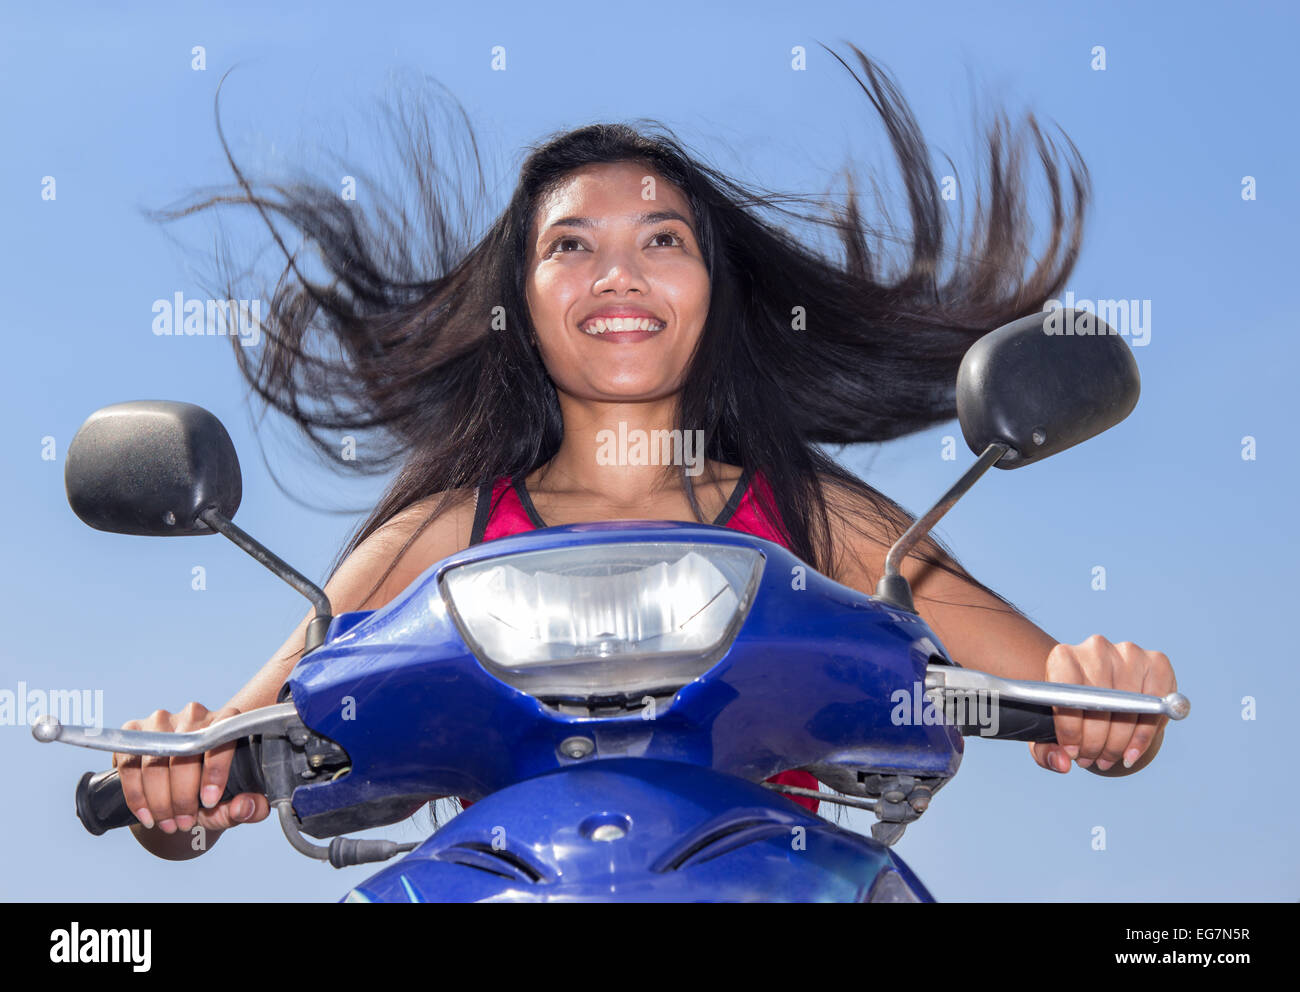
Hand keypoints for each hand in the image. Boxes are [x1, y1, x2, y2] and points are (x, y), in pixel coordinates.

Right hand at [112, 702, 270, 835]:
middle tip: (185, 824)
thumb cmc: (213, 790)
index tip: (209, 802)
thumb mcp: (235, 801)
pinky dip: (136, 796)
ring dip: (159, 801)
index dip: (215, 772)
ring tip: (168, 825)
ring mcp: (161, 720)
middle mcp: (194, 714)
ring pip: (155, 762)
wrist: (179, 783)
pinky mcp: (134, 731)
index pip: (221, 740)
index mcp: (227, 722)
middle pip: (184, 755)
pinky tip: (147, 816)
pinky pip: (130, 764)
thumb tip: (245, 806)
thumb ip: (251, 807)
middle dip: (183, 798)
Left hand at [1028, 635, 1175, 774]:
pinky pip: (1158, 704)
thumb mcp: (1047, 728)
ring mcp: (1129, 653)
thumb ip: (1045, 750)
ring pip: (1131, 708)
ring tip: (1110, 758)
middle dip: (1097, 743)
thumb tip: (1063, 764)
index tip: (1073, 753)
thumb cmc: (1068, 709)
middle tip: (1092, 761)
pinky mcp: (1157, 662)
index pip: (1069, 695)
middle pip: (1102, 703)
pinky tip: (1133, 749)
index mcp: (1063, 658)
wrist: (1094, 684)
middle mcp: (1096, 649)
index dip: (1072, 729)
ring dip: (1121, 743)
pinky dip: (1147, 733)